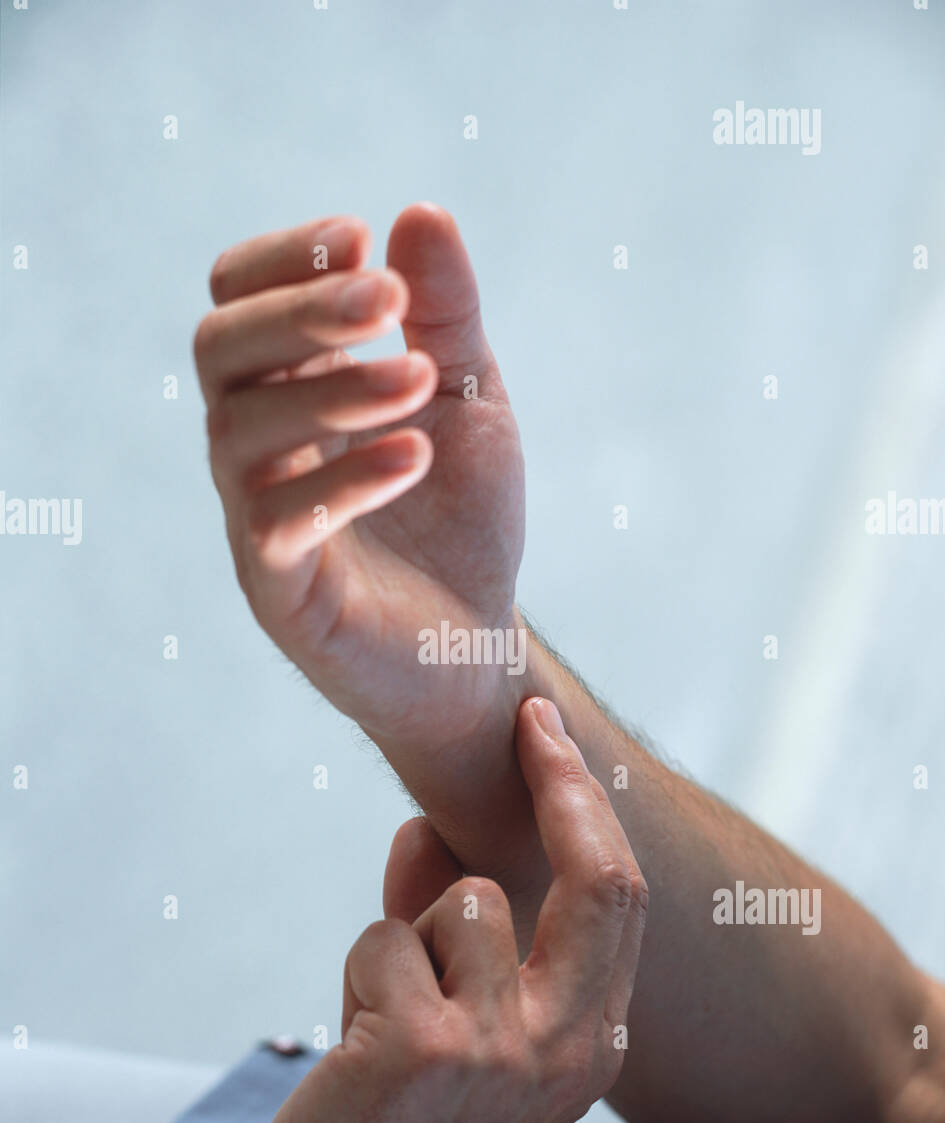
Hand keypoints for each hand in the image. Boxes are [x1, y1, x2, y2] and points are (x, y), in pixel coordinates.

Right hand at [194, 204, 525, 751]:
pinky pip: (277, 524)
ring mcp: (256, 520)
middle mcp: (256, 448)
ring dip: (334, 391)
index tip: (360, 239)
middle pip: (220, 349)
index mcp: (290, 391)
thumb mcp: (467, 402)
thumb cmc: (460, 522)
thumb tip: (419, 212)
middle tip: (385, 298)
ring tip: (418, 382)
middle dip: (301, 310)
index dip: (283, 259)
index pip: (238, 299)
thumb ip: (446, 317)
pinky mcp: (279, 590)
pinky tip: (416, 459)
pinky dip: (346, 481)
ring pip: (241, 429)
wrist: (473, 646)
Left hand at [241, 697, 647, 1122]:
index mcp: (592, 1040)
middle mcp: (569, 1044)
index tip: (552, 734)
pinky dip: (357, 974)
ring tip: (383, 1015)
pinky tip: (353, 1051)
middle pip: (598, 876)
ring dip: (404, 936)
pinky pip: (383, 940)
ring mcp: (503, 1047)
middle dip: (562, 781)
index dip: (589, 806)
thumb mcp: (452, 1020)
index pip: (618, 899)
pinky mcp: (425, 1048)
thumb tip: (425, 828)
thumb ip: (448, 925)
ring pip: (457, 899)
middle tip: (531, 722)